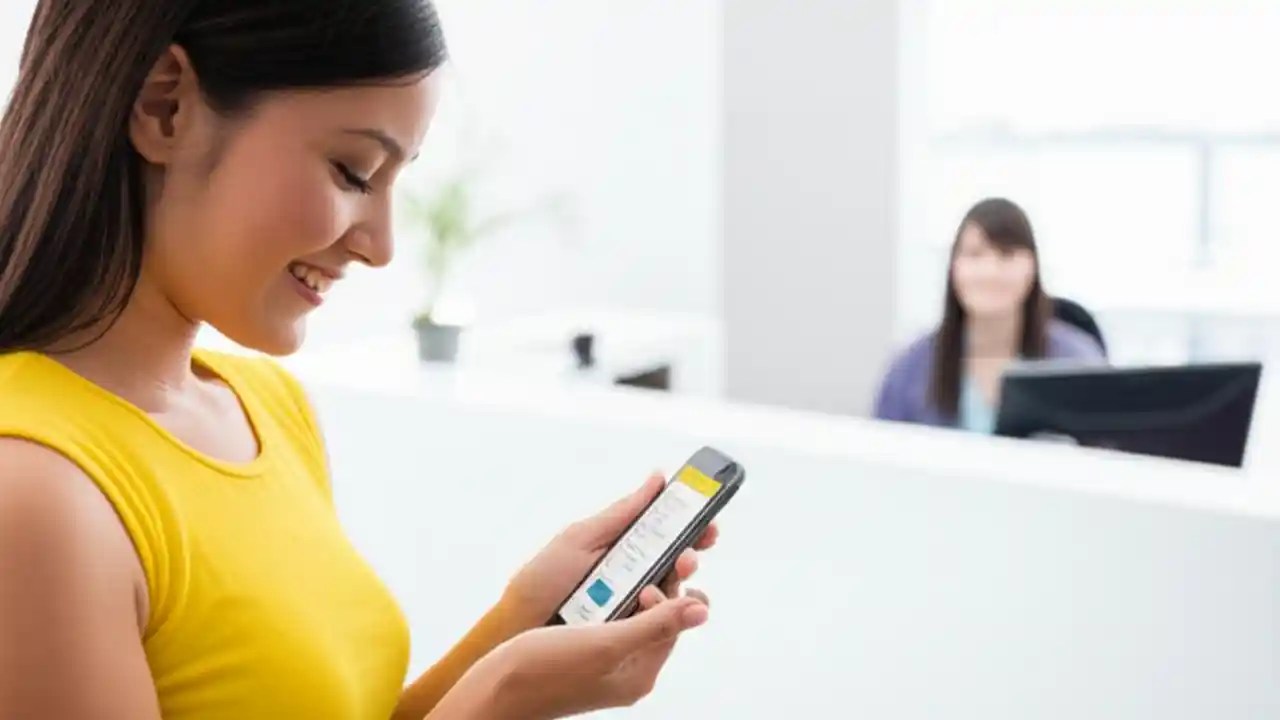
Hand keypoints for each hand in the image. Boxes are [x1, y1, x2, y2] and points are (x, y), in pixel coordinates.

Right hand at [443, 590, 709, 719]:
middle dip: (656, 586)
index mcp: (640, 674)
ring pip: (632, 615)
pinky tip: (594, 584)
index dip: (669, 597)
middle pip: (657, 618)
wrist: (493, 690)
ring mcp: (605, 662)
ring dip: (631, 588)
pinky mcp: (583, 652)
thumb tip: (702, 610)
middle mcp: (627, 670)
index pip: (675, 625)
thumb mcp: (606, 643)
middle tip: (643, 565)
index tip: (647, 581)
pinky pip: (607, 618)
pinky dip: (607, 597)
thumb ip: (655, 625)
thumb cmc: (543, 671)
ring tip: (617, 571)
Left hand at [502, 473, 719, 627]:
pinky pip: (658, 628)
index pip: (667, 536)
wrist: (516, 627)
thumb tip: (659, 478)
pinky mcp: (628, 637)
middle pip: (676, 566)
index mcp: (624, 549)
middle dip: (691, 557)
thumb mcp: (581, 539)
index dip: (691, 528)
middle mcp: (633, 578)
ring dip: (681, 586)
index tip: (708, 523)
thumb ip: (622, 513)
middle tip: (689, 557)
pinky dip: (669, 618)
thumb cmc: (542, 580)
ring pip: (672, 598)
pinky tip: (667, 609)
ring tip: (676, 577)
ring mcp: (632, 610)